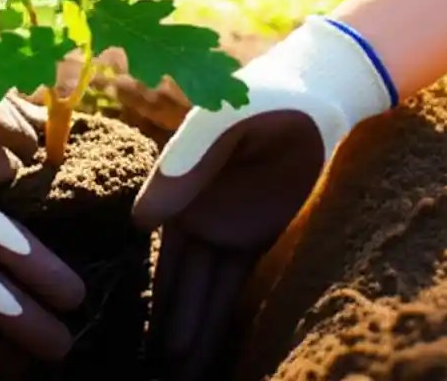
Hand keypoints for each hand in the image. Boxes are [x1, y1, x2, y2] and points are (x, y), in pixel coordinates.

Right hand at [131, 16, 396, 379]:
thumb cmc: (259, 96)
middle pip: (178, 280)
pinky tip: (206, 346)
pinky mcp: (254, 237)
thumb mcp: (218, 124)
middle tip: (155, 372)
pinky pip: (235, 284)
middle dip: (169, 324)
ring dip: (192, 330)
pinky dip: (221, 315)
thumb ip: (184, 167)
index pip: (160, 250)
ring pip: (204, 290)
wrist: (313, 93)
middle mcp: (194, 213)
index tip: (133, 330)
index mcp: (177, 186)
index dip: (152, 292)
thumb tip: (141, 223)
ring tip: (177, 374)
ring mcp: (224, 228)